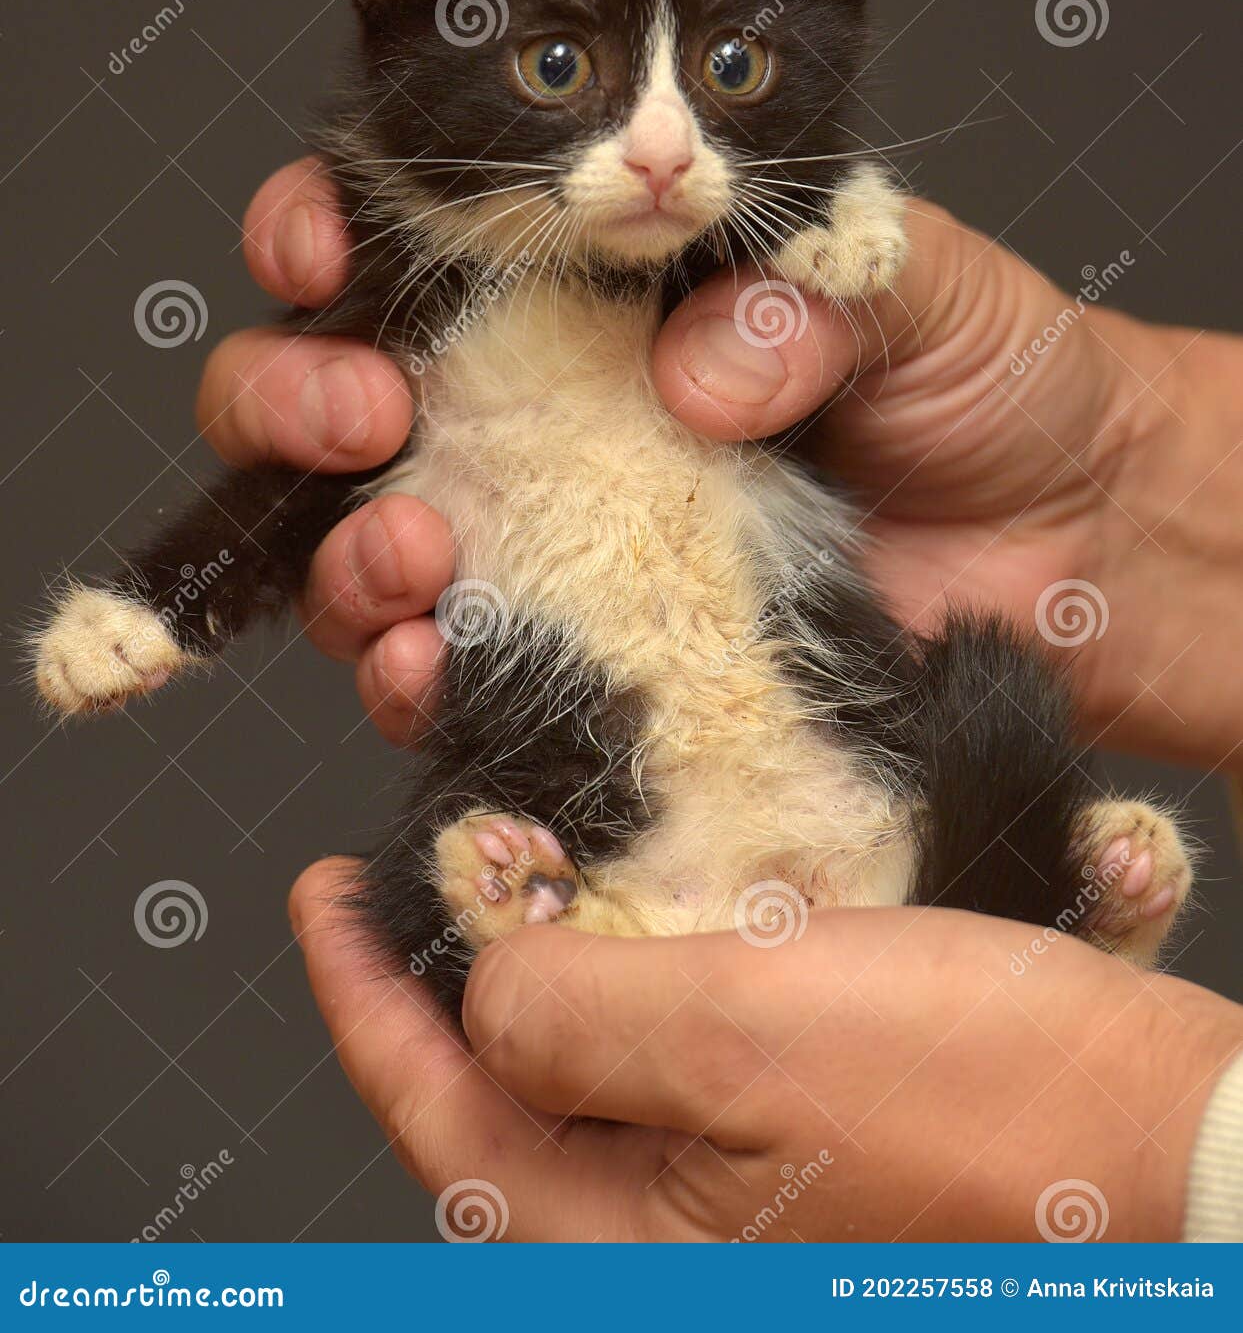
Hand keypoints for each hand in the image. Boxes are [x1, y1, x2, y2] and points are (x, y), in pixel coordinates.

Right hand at [199, 157, 1242, 765]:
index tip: (323, 253)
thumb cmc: (987, 375)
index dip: (320, 230)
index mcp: (585, 275)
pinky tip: (426, 662)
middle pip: (328, 386)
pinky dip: (406, 672)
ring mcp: (547, 535)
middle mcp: (538, 401)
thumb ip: (803, 287)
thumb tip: (689, 373)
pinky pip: (444, 669)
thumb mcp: (908, 275)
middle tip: (364, 411)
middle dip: (290, 392)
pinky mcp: (579, 653)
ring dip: (341, 549)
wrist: (1069, 535)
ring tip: (412, 550)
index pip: (403, 230)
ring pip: (356, 537)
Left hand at [290, 858, 1242, 1240]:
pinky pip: (682, 1057)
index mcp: (615, 1244)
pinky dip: (647, 969)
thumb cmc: (986, 1107)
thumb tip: (478, 985)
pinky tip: (660, 900)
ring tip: (528, 861)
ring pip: (591, 1065)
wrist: (1170, 1147)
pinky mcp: (801, 1140)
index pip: (431, 1104)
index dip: (357, 990)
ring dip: (550, 960)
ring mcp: (736, 1192)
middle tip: (424, 858)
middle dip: (449, 969)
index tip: (321, 889)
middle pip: (500, 1090)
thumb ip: (570, 1015)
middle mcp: (662, 1236)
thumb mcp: (745, 1037)